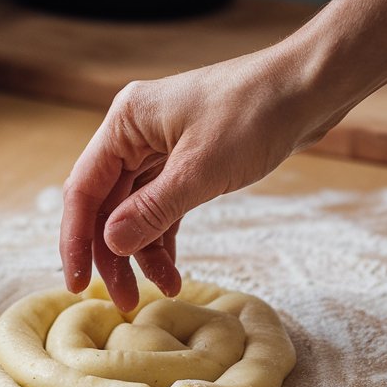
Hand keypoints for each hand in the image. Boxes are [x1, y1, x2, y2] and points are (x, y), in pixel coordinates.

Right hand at [60, 44, 333, 310]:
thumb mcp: (202, 170)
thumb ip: (152, 210)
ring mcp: (160, 146)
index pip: (83, 189)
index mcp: (125, 123)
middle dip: (113, 254)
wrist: (311, 87)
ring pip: (134, 209)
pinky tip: (173, 269)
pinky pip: (162, 206)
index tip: (75, 283)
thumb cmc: (257, 113)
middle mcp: (135, 133)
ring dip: (143, 250)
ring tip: (163, 288)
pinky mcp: (187, 159)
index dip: (76, 239)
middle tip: (125, 299)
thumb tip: (110, 244)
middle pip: (106, 204)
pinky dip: (164, 236)